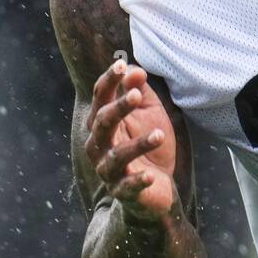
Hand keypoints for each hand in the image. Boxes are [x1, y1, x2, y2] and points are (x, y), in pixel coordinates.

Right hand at [85, 59, 177, 218]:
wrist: (156, 187)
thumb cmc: (148, 144)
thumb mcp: (148, 113)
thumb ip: (140, 91)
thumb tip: (135, 68)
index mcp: (103, 122)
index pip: (101, 98)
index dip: (109, 81)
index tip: (120, 65)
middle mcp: (98, 145)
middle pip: (102, 123)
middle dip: (118, 108)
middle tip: (136, 95)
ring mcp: (108, 170)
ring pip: (116, 155)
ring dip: (137, 145)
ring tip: (159, 135)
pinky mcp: (122, 192)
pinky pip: (126, 187)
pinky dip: (137, 181)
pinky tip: (149, 176)